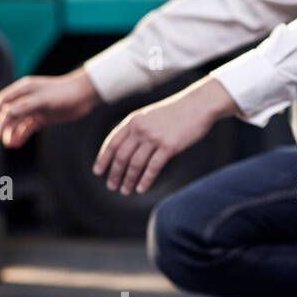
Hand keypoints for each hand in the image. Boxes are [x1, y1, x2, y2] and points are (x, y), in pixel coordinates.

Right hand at [0, 67, 102, 147]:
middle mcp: (27, 98)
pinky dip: (21, 135)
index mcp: (24, 88)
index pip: (4, 100)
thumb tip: (6, 114)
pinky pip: (27, 127)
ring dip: (11, 133)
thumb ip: (24, 106)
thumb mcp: (42, 99)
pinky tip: (17, 143)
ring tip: (9, 145)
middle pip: (8, 113)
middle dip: (1, 126)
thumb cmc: (64, 92)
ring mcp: (34, 108)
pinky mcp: (42, 118)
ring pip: (17, 122)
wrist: (85, 95)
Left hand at [92, 78, 236, 194]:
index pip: (112, 143)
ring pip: (135, 164)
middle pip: (121, 156)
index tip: (98, 172)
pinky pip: (153, 167)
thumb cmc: (174, 113)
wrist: (198, 105)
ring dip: (128, 180)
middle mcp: (140, 129)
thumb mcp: (149, 116)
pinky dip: (145, 180)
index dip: (103, 159)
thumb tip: (124, 149)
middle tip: (111, 187)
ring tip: (125, 190)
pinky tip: (141, 189)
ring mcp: (154, 137)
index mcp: (133, 121)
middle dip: (114, 173)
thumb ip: (136, 129)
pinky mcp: (169, 146)